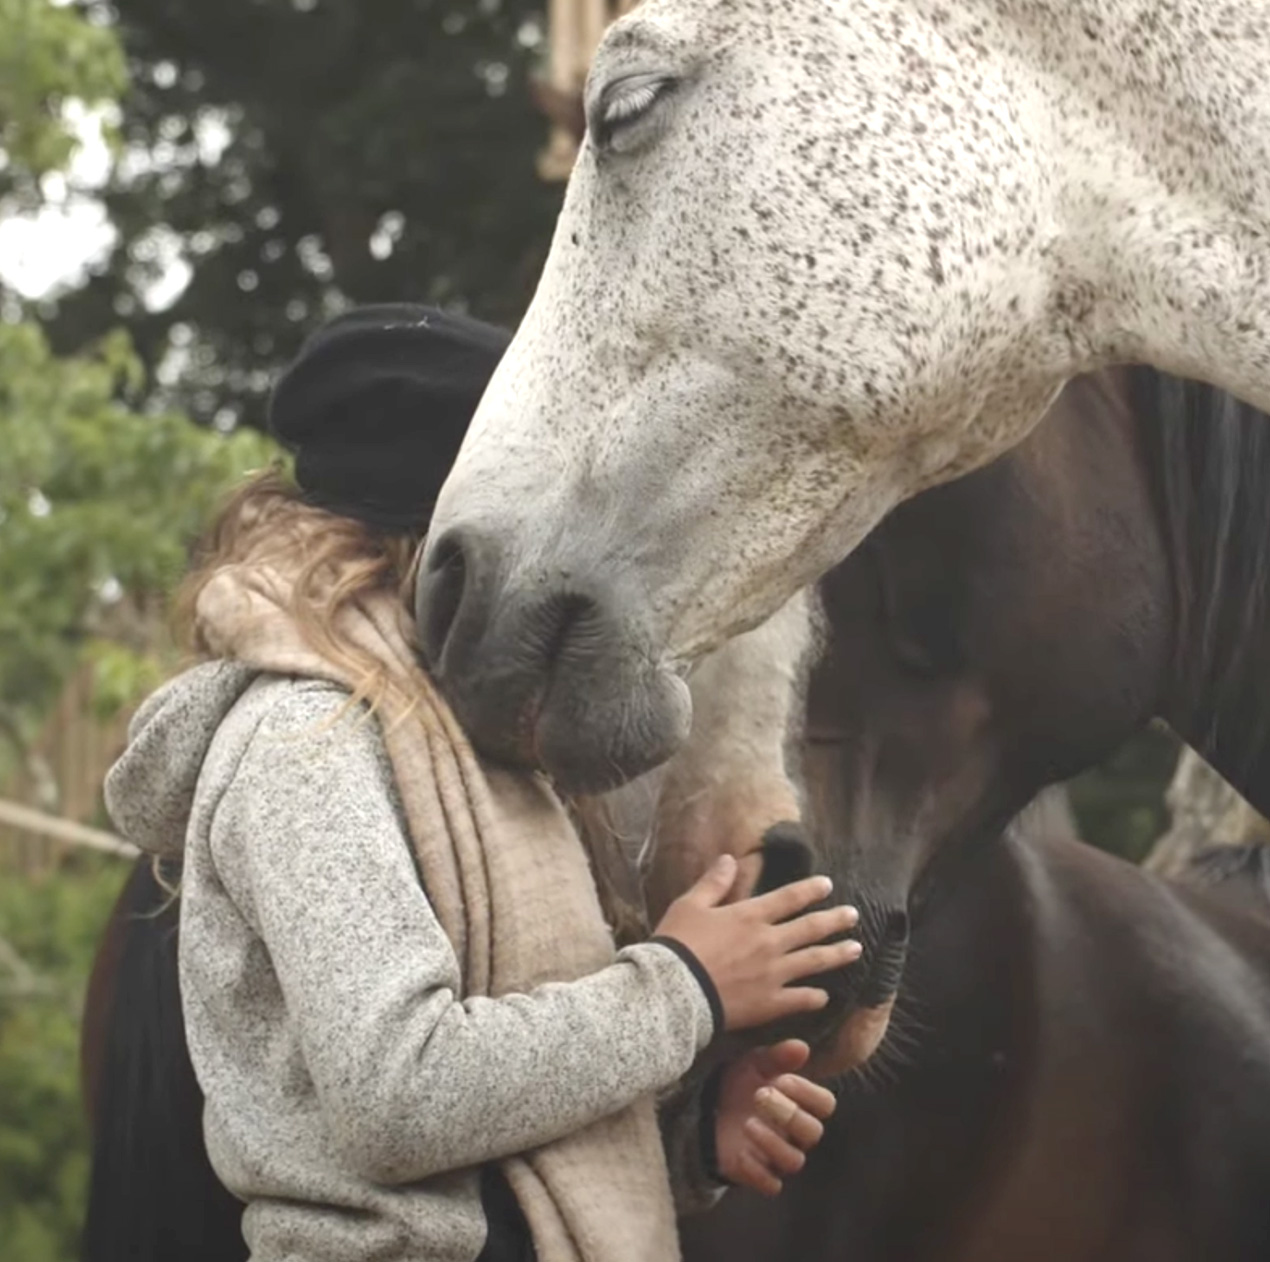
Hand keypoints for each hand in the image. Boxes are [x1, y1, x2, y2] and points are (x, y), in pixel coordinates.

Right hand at [654, 854, 860, 1030]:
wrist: (674, 991)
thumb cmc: (678, 945)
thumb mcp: (690, 905)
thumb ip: (713, 883)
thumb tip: (729, 859)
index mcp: (750, 916)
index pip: (789, 898)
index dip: (810, 890)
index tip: (827, 885)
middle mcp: (769, 942)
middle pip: (810, 928)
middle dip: (834, 920)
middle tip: (853, 916)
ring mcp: (773, 974)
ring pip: (814, 961)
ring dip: (836, 954)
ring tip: (855, 949)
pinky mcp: (769, 1003)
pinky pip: (800, 999)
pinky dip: (814, 997)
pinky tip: (824, 996)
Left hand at [714, 1039, 835, 1195]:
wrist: (706, 1108)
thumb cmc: (740, 1082)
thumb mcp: (755, 1064)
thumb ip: (778, 1057)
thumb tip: (803, 1047)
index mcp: (800, 1103)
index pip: (825, 1104)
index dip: (809, 1093)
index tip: (783, 1080)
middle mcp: (795, 1133)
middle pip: (812, 1132)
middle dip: (788, 1114)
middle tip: (760, 1096)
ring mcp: (778, 1156)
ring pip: (794, 1161)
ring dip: (772, 1142)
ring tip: (748, 1123)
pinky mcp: (758, 1175)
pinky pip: (771, 1185)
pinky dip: (757, 1171)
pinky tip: (741, 1152)